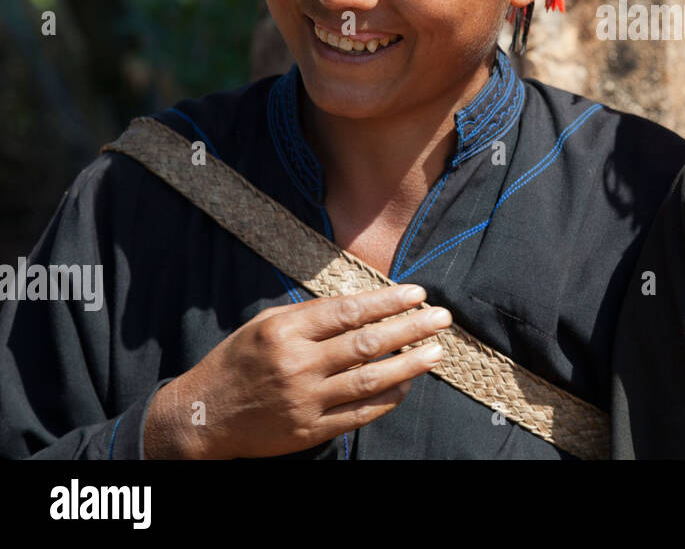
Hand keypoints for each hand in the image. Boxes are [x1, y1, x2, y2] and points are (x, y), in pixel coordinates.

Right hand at [144, 285, 449, 458]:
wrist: (202, 417)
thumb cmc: (238, 361)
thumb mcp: (265, 324)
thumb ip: (312, 314)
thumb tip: (365, 304)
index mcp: (285, 331)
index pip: (349, 311)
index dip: (388, 302)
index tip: (418, 293)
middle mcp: (296, 364)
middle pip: (366, 344)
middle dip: (411, 328)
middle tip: (442, 318)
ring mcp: (303, 400)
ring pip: (369, 381)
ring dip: (409, 365)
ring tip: (436, 352)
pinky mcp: (308, 431)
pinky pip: (358, 414)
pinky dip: (387, 398)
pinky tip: (407, 384)